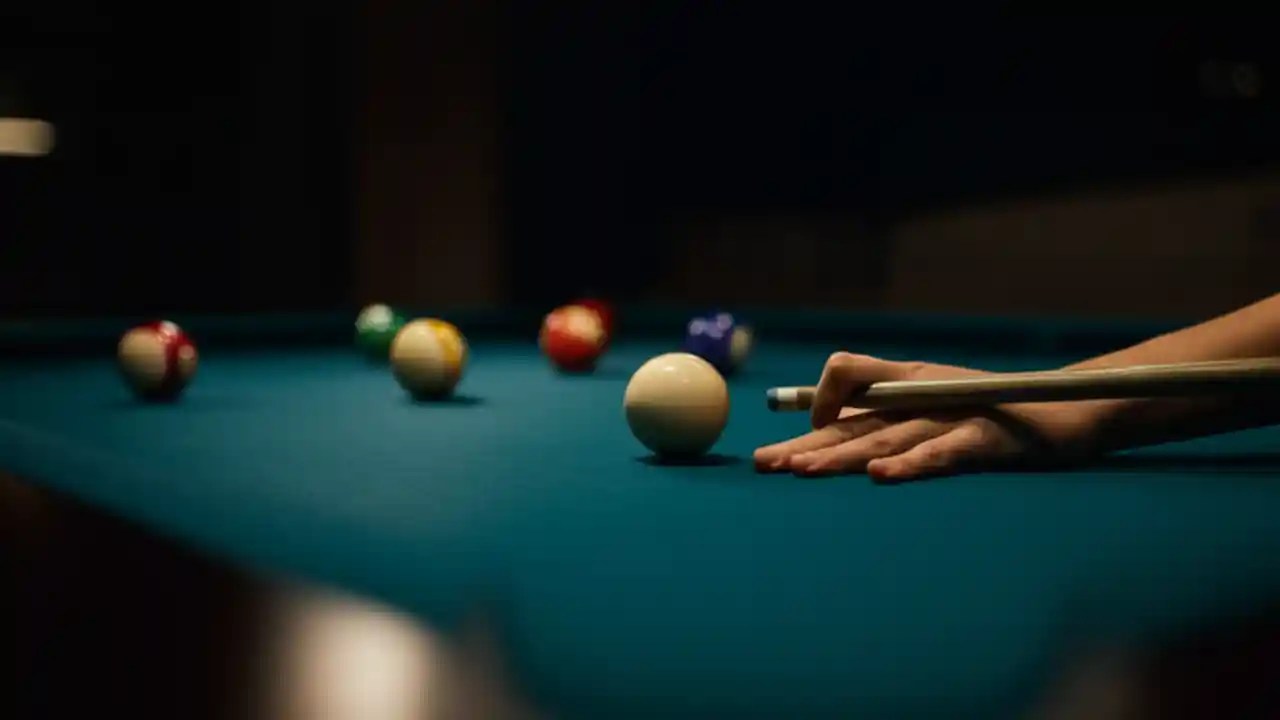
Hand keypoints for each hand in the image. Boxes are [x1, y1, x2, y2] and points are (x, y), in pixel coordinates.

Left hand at [753, 353, 1093, 480]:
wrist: (1062, 411)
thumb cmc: (987, 409)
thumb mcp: (928, 400)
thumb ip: (880, 408)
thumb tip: (822, 425)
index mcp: (903, 385)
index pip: (844, 388)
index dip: (816, 415)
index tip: (796, 452)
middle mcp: (920, 396)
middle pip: (852, 422)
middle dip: (805, 445)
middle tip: (764, 464)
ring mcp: (950, 417)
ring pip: (886, 437)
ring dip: (842, 456)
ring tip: (801, 471)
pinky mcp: (982, 441)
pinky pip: (941, 454)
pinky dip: (910, 464)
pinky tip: (879, 475)